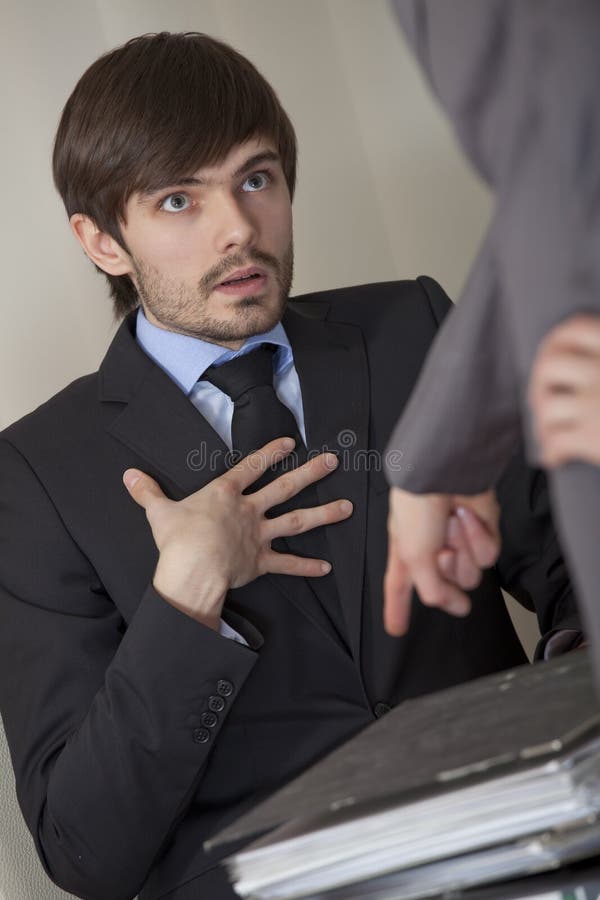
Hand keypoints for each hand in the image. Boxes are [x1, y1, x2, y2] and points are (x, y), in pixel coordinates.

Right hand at [123, 438, 352, 629]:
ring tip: (347, 507)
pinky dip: (307, 567)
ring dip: (324, 514)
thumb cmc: (177, 540)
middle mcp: (248, 509)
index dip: (270, 452)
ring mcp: (259, 535)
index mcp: (225, 493)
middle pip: (285, 487)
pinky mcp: (262, 561)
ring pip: (297, 521)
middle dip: (311, 473)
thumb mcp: (159, 512)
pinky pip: (288, 564)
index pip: (251, 466)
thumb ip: (147, 492)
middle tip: (334, 462)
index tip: (290, 442)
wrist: (192, 570)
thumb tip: (128, 475)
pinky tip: (326, 567)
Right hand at [383, 488, 499, 635]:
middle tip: (440, 548)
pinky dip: (478, 537)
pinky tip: (467, 517)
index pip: (399, 587)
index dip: (397, 609)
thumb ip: (431, 589)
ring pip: (471, 573)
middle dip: (447, 568)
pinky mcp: (482, 531)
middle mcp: (431, 549)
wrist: (445, 473)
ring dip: (463, 550)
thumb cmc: (417, 507)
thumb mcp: (412, 556)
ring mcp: (458, 541)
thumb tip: (457, 608)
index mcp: (406, 552)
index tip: (397, 629)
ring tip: (452, 525)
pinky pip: (487, 554)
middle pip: (446, 586)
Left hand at [528, 314, 599, 467]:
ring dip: (542, 423)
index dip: (555, 341)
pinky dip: (551, 453)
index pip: (576, 329)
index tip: (551, 353)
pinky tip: (556, 458)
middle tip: (542, 402)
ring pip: (546, 405)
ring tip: (550, 433)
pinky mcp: (593, 438)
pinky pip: (555, 442)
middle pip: (548, 366)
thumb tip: (579, 362)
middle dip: (538, 387)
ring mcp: (597, 403)